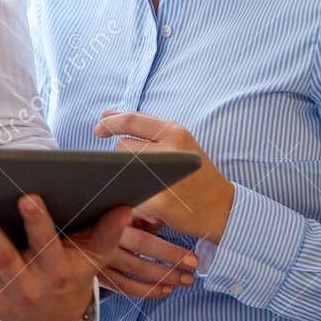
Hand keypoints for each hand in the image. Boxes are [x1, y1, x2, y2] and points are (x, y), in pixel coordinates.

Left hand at [94, 110, 234, 242]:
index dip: (109, 123)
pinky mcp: (160, 201)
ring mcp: (165, 176)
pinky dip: (131, 199)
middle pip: (121, 147)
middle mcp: (171, 150)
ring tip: (144, 186)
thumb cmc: (195, 173)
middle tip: (138, 173)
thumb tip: (106, 113)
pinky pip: (129, 195)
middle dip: (121, 159)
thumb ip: (143, 129)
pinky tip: (144, 203)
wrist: (222, 207)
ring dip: (124, 178)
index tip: (98, 129)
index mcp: (175, 132)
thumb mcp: (178, 143)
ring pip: (122, 170)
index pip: (131, 120)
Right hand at [95, 215, 198, 299]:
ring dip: (164, 276)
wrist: (66, 244)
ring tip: (187, 279)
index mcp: (108, 217)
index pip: (131, 219)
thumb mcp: (113, 207)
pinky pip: (125, 288)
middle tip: (194, 262)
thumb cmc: (98, 219)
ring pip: (136, 271)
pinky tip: (166, 290)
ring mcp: (100, 261)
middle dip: (171, 255)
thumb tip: (162, 216)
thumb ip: (137, 213)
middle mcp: (102, 240)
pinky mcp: (99, 276)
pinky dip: (147, 291)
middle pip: (142, 246)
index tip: (167, 233)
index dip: (147, 227)